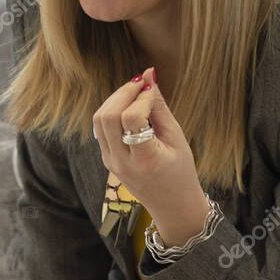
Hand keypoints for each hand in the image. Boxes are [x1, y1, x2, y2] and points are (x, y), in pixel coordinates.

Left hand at [92, 67, 209, 246]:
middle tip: (141, 83)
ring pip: (99, 120)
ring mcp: (110, 162)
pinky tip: (129, 106)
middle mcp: (121, 162)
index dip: (141, 97)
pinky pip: (100, 128)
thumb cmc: (181, 171)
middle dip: (123, 93)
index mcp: (145, 160)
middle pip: (107, 116)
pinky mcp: (106, 158)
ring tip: (135, 92)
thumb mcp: (177, 138)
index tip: (153, 89)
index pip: (131, 119)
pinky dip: (112, 111)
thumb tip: (148, 74)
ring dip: (115, 100)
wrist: (171, 205)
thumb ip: (159, 106)